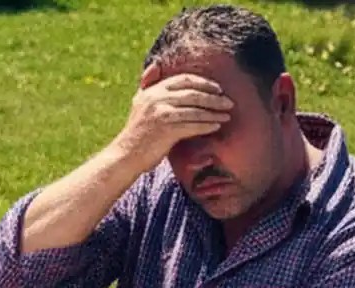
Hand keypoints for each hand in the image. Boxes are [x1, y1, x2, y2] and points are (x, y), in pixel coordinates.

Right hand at [111, 62, 232, 167]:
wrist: (125, 155)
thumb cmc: (137, 132)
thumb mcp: (139, 103)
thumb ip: (147, 84)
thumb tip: (155, 66)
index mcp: (152, 91)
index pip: (183, 80)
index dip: (203, 82)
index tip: (217, 88)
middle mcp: (156, 99)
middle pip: (193, 93)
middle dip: (214, 97)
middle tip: (228, 102)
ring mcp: (161, 113)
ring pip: (195, 109)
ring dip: (214, 112)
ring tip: (227, 115)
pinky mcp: (166, 129)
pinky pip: (193, 125)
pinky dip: (206, 125)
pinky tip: (216, 126)